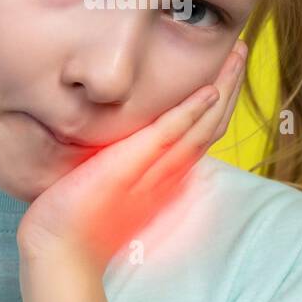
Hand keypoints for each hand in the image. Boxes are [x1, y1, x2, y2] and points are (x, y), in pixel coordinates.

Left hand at [16, 38, 248, 274]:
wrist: (59, 249)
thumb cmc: (77, 219)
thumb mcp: (110, 181)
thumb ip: (126, 163)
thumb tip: (129, 142)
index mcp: (165, 176)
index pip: (202, 133)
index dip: (220, 102)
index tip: (228, 72)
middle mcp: (167, 174)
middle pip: (211, 126)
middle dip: (230, 86)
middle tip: (241, 52)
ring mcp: (152, 171)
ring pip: (201, 127)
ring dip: (223, 89)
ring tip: (236, 56)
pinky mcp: (130, 166)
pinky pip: (168, 135)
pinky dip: (191, 112)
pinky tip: (209, 89)